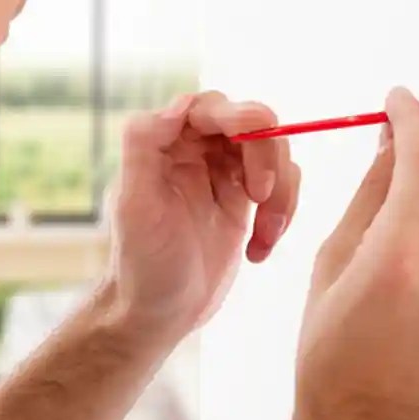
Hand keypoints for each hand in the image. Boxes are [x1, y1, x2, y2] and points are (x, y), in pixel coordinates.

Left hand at [104, 91, 301, 342]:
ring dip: (281, 194)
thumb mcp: (135, 206)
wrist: (158, 315)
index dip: (242, 122)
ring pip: (275, 151)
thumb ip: (145, 144)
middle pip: (254, 122)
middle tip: (259, 200)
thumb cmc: (141, 264)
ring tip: (265, 236)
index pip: (213, 107)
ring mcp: (223, 172)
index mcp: (166, 141)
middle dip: (267, 159)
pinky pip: (282, 183)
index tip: (251, 171)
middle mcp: (196, 148)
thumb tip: (180, 103)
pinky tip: (260, 250)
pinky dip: (283, 214)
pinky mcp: (244, 199)